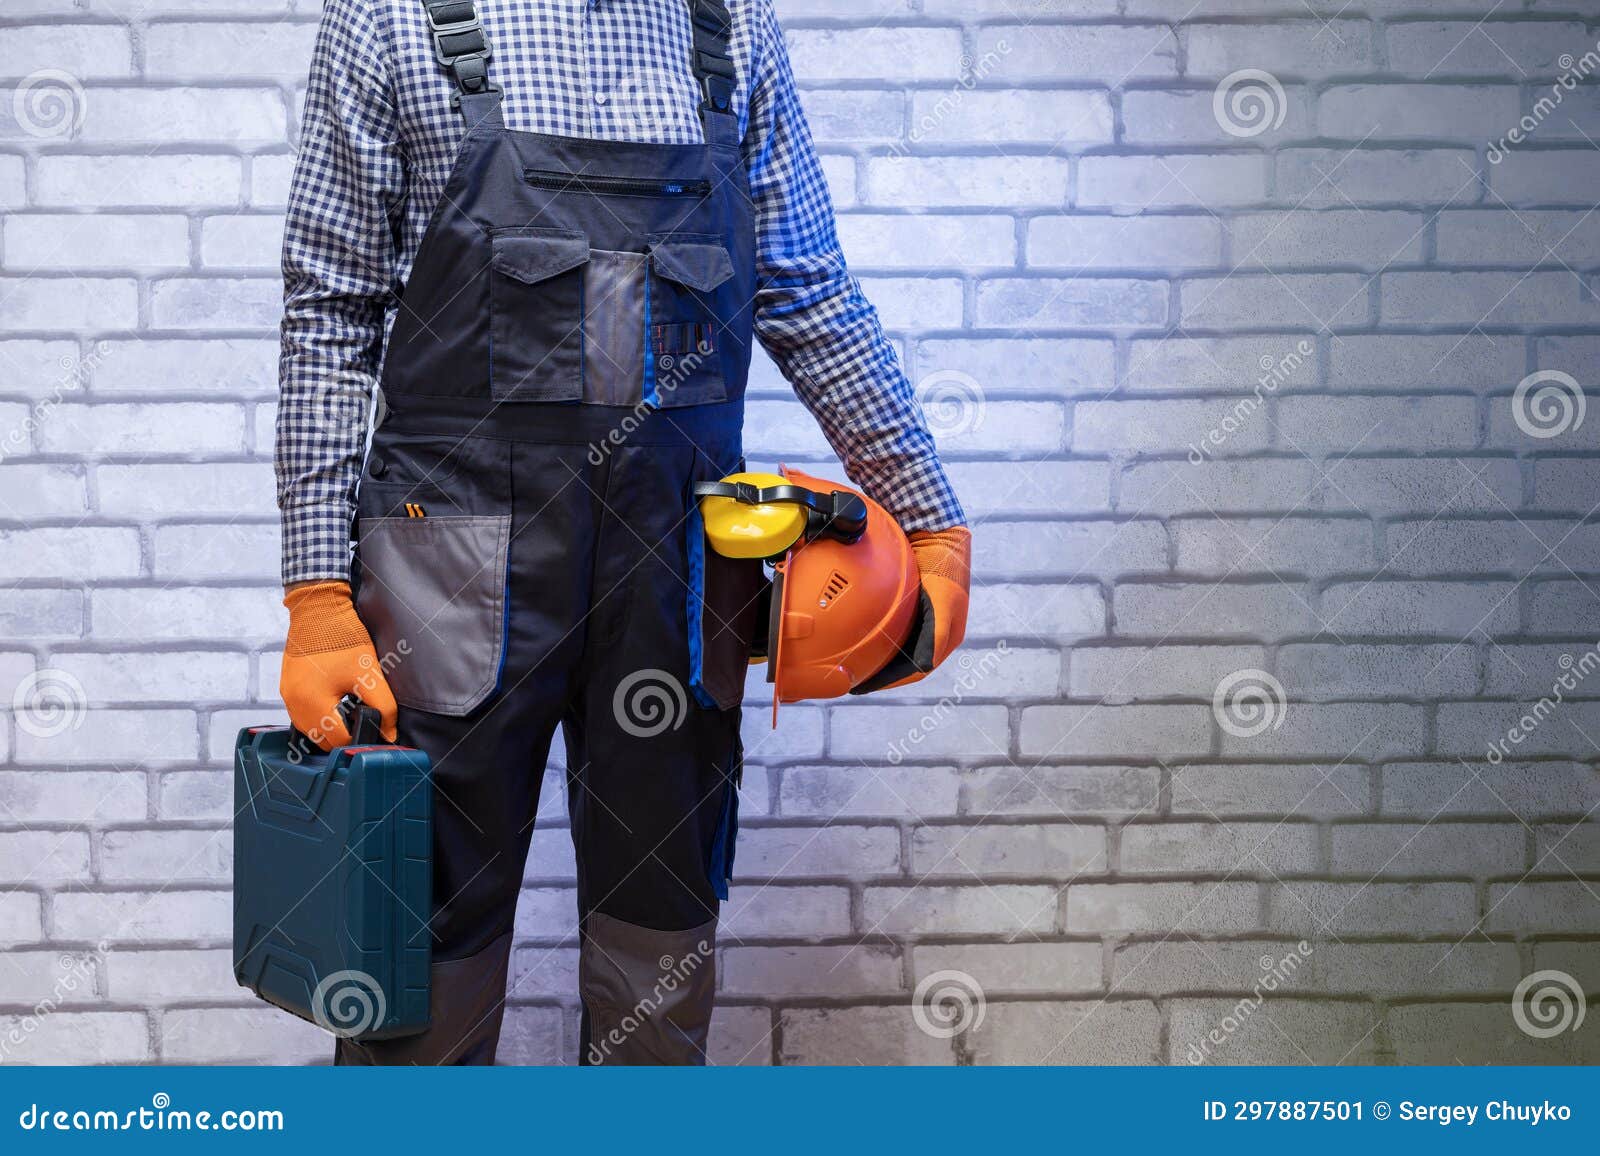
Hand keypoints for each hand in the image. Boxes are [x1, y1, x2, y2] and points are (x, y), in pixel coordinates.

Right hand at [279, 580, 398, 748]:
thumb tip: (389, 734)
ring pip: (310, 729)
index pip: (337, 741)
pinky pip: (302, 713)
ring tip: (350, 711)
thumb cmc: (342, 638)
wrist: (318, 609)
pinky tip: (335, 702)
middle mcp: (294, 704)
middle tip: (362, 721)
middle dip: (343, 736)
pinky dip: (319, 714)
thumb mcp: (369, 673)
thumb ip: (383, 707)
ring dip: (330, 727)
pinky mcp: (287, 687)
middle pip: (321, 740)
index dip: (359, 740)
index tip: (373, 733)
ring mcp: (288, 696)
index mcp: (312, 703)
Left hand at [853, 525, 971, 693]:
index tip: (865, 684)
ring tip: (853, 660)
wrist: (937, 530)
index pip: (915, 670)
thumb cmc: (945, 567)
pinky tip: (857, 634)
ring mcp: (923, 618)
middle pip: (904, 662)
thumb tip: (923, 667)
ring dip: (878, 656)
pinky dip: (877, 635)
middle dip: (881, 672)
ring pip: (897, 647)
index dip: (891, 681)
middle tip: (854, 675)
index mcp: (947, 637)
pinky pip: (892, 627)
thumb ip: (938, 635)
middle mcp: (935, 631)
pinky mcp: (912, 604)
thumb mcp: (945, 601)